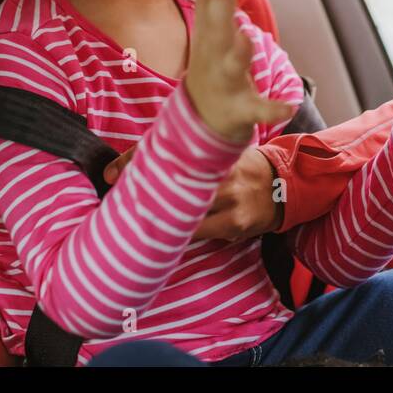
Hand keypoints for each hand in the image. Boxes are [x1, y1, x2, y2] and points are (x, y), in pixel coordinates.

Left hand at [104, 145, 283, 239]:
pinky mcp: (234, 224)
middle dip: (143, 193)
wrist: (283, 186)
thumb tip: (144, 158)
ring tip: (130, 222)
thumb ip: (190, 154)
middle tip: (113, 199)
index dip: (136, 161)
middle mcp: (220, 174)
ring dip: (157, 218)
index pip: (169, 154)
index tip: (109, 172)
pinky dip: (179, 236)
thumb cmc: (242, 167)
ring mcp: (228, 201)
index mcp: (214, 152)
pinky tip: (161, 239)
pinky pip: (199, 233)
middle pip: (172, 184)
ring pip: (183, 213)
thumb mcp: (219, 153)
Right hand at [183, 0, 296, 144]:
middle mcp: (215, 55)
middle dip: (220, 4)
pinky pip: (258, 109)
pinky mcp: (242, 108)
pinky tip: (287, 107)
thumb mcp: (206, 29)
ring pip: (232, 65)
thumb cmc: (210, 64)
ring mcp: (227, 81)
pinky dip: (271, 109)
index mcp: (209, 36)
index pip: (207, 1)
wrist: (203, 118)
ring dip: (238, 52)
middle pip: (216, 27)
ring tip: (246, 37)